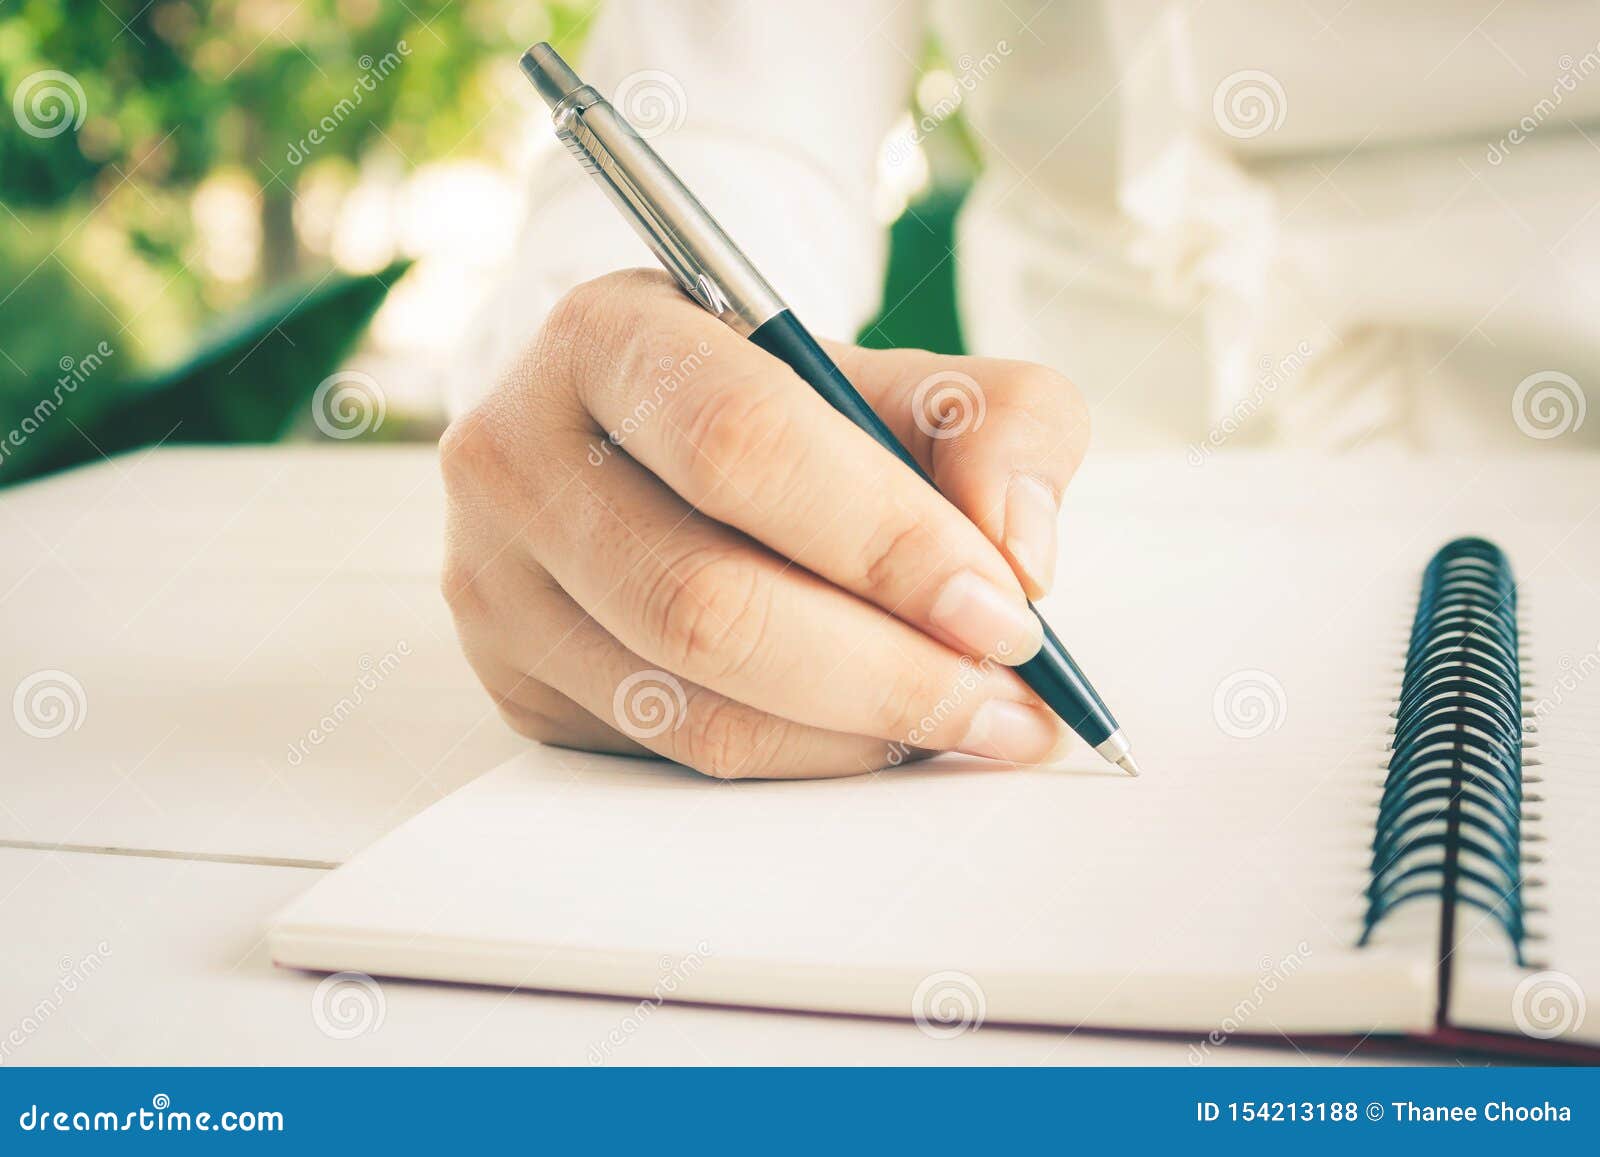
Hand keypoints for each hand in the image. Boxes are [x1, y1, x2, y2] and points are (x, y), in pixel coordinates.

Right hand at [441, 270, 1089, 778]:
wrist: (660, 442)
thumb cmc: (795, 410)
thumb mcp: (907, 375)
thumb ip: (1002, 425)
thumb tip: (1019, 557)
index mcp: (606, 336)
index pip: (740, 445)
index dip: (885, 540)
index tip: (1008, 609)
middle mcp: (518, 456)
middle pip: (705, 602)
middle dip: (888, 669)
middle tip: (1010, 697)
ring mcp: (497, 581)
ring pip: (693, 702)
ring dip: (860, 733)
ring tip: (972, 718)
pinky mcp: (516, 679)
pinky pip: (679, 751)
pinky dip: (806, 757)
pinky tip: (879, 730)